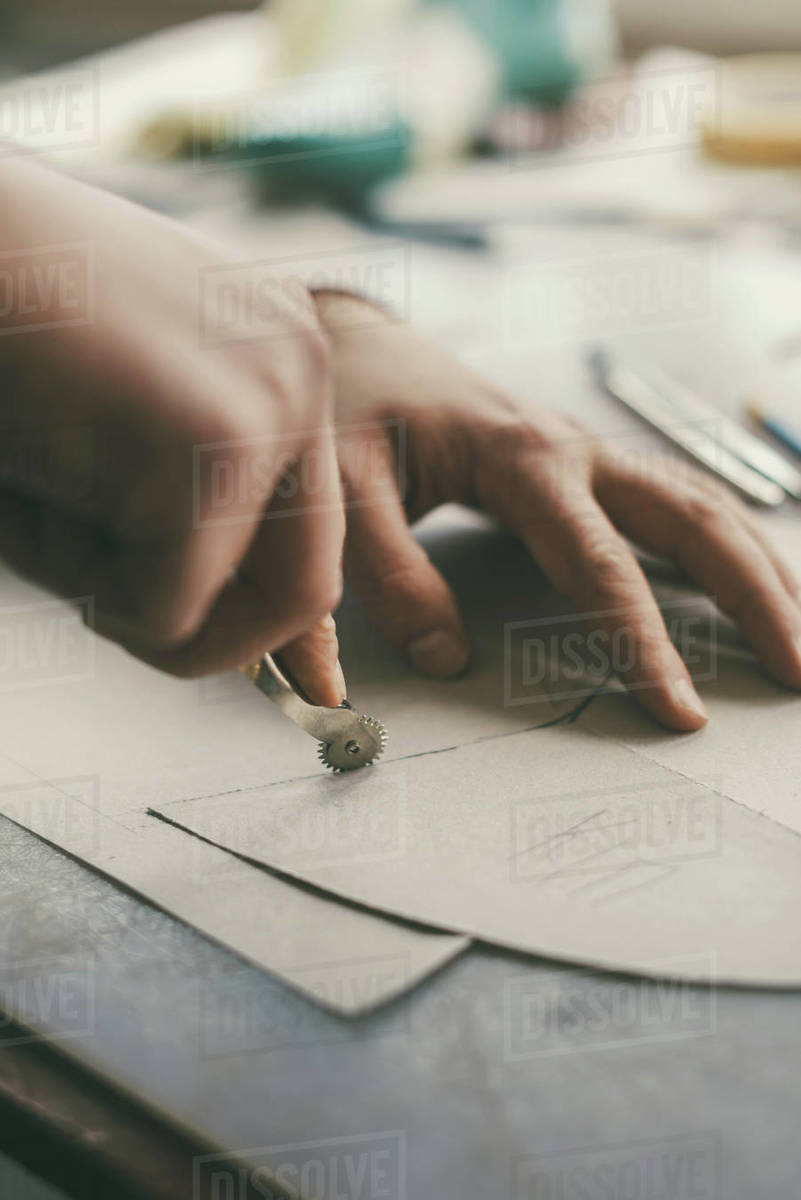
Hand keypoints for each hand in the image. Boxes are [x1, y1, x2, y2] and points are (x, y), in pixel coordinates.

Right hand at [0, 156, 344, 702]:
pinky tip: (25, 474)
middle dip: (206, 636)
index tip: (161, 612)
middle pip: (308, 587)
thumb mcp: (119, 410)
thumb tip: (210, 625)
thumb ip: (184, 495)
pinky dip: (73, 581)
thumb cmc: (0, 326)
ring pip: (235, 610)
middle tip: (106, 608)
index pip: (306, 534)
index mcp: (279, 353)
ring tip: (39, 488)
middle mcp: (301, 367)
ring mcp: (275, 401)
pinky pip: (166, 609)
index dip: (231, 603)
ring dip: (116, 595)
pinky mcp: (222, 441)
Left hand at [314, 291, 800, 730]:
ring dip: (760, 568)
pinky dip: (725, 544)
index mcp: (521, 458)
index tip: (679, 708)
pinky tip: (752, 580)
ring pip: (701, 505)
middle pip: (693, 518)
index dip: (641, 640)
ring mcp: (588, 454)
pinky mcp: (584, 465)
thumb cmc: (347, 414)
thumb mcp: (340, 490)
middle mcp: (574, 451)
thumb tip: (447, 658)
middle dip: (756, 595)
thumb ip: (383, 574)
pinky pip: (674, 501)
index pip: (599, 564)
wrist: (354, 347)